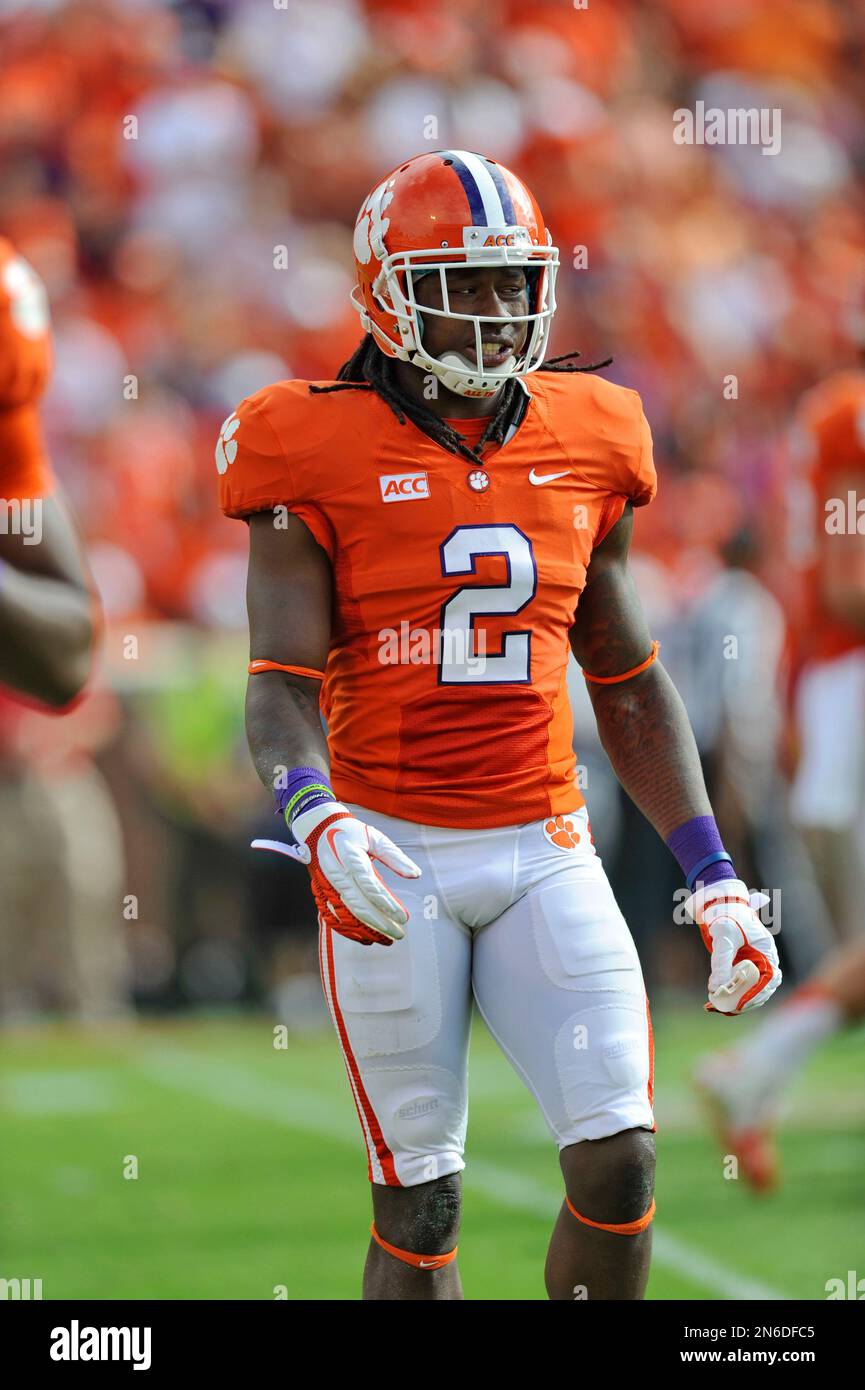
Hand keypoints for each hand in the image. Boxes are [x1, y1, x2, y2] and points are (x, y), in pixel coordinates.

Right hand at [252, 802, 420, 946]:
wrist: (317, 827)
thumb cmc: (351, 832)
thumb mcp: (375, 838)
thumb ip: (395, 857)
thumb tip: (416, 875)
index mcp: (350, 857)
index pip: (371, 886)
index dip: (387, 904)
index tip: (404, 918)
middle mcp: (336, 873)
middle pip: (359, 905)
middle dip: (380, 923)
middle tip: (399, 934)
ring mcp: (326, 884)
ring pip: (345, 914)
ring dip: (366, 930)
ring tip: (386, 939)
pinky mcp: (320, 891)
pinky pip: (331, 916)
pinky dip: (347, 930)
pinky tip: (364, 937)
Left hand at [682, 878, 781, 1014]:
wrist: (718, 904)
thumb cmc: (725, 915)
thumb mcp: (723, 936)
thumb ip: (721, 961)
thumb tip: (717, 988)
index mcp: (767, 950)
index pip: (769, 978)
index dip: (756, 993)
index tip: (740, 1003)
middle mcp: (764, 960)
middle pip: (762, 989)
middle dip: (746, 1002)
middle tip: (727, 1009)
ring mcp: (754, 965)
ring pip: (751, 990)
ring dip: (737, 1001)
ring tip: (718, 1008)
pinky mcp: (742, 968)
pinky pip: (739, 986)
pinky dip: (729, 995)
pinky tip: (714, 1002)